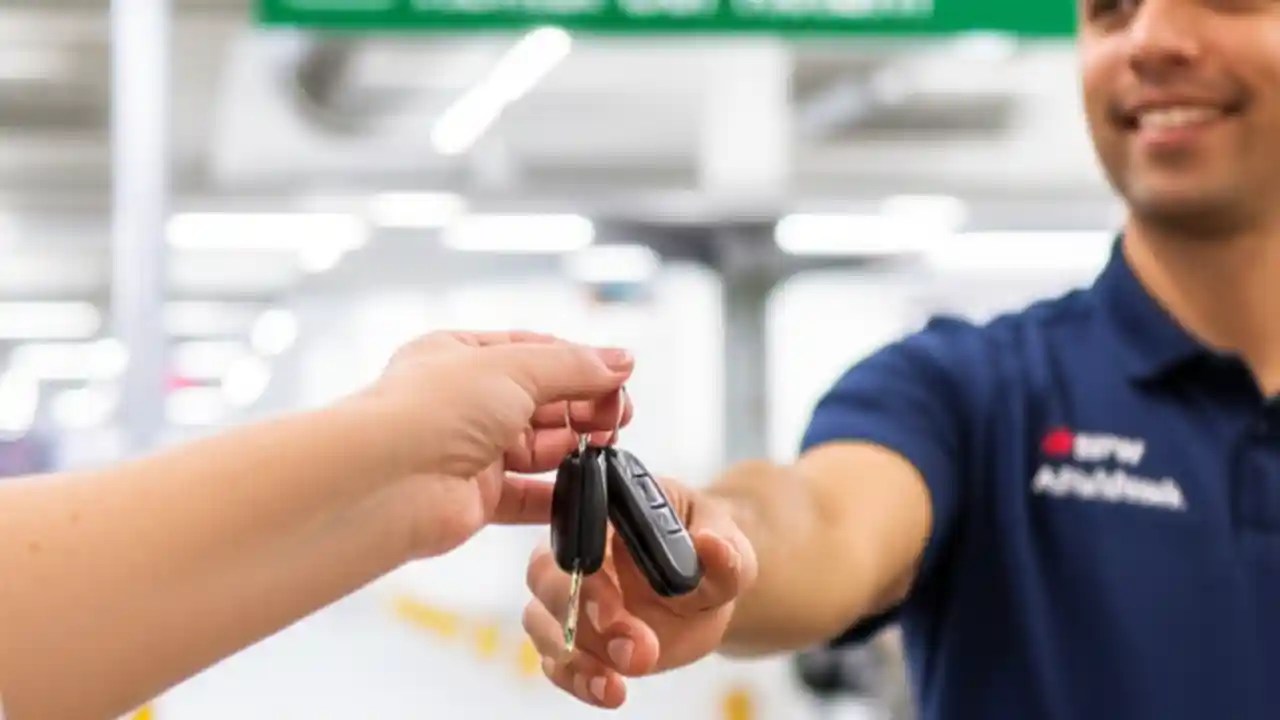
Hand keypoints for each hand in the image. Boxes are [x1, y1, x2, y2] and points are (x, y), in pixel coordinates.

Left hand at [360, 330, 634, 557]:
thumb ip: (574, 366)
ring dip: (575, 448)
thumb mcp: (515, 367)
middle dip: (584, 406)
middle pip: (543, 401)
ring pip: (540, 447)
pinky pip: (529, 496)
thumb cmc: (428, 412)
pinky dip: (559, 495)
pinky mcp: (477, 497)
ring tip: (603, 447)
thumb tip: (620, 360)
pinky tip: (585, 488)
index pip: (536, 352)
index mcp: (462, 355)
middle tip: (617, 416)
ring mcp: (471, 450)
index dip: (580, 365)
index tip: (618, 378)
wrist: (387, 482)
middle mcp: (465, 401)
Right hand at [522, 477, 757, 708]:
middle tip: (632, 644)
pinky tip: (609, 692)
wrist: (707, 586)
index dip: (584, 562)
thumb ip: (723, 551)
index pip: (575, 527)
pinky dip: (576, 679)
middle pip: (547, 577)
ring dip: (575, 656)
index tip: (611, 599)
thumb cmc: (709, 548)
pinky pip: (557, 661)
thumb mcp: (729, 545)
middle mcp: (577, 550)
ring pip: (543, 622)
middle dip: (582, 614)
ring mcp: (573, 597)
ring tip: (617, 680)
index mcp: (605, 510)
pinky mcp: (577, 638)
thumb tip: (710, 546)